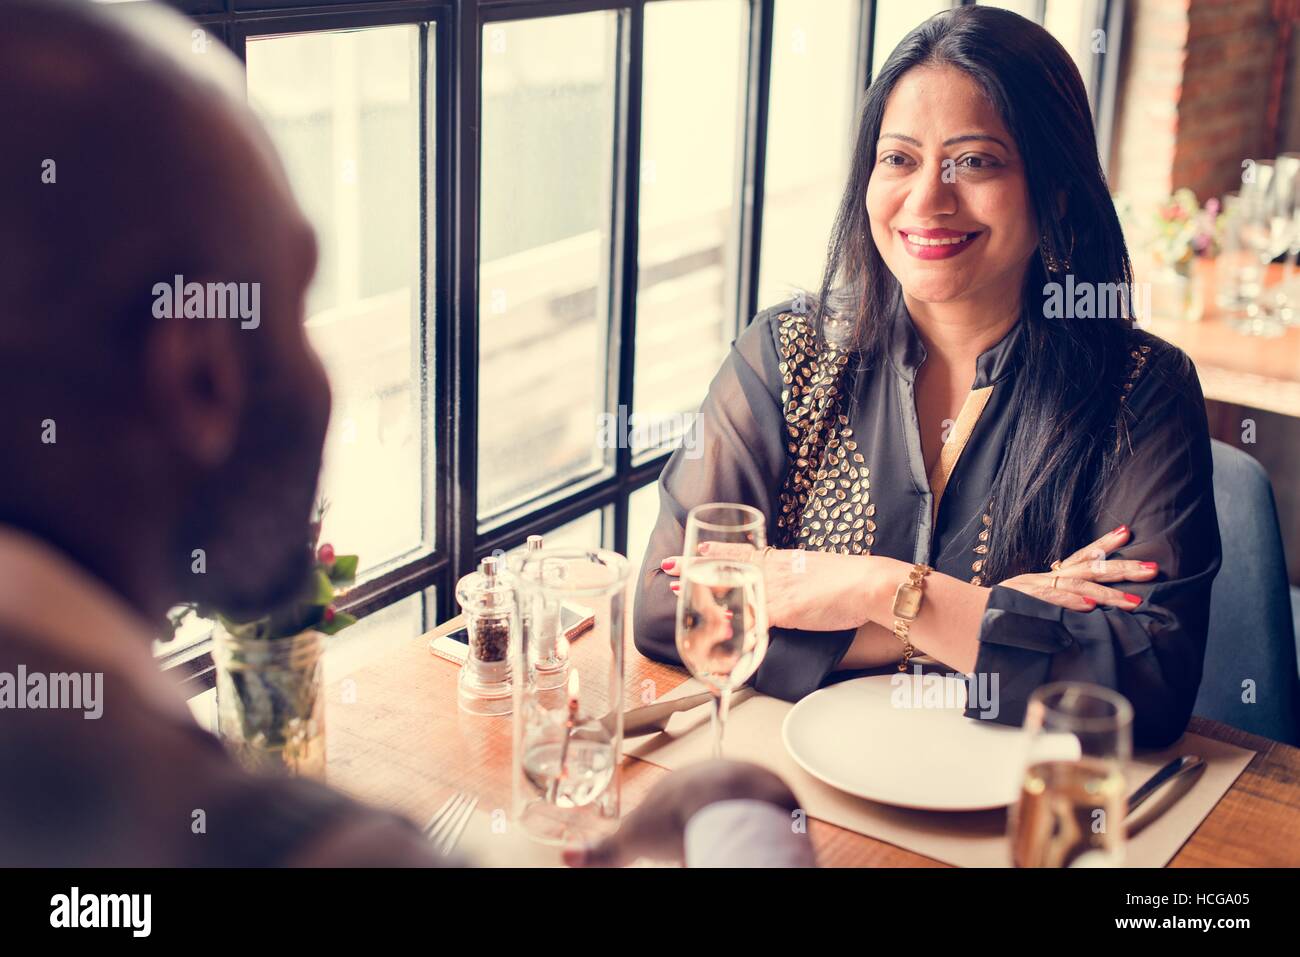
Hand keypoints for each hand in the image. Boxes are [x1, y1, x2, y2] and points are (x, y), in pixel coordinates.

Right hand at [562, 760, 797, 866]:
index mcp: (682, 779)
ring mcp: (749, 780)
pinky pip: (769, 814)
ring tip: (728, 852)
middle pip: (709, 799)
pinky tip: (752, 848)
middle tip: (701, 848)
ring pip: (740, 804)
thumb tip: (566, 857)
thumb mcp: (635, 838)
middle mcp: (716, 772)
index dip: (674, 821)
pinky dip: (760, 830)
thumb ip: (602, 851)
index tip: (675, 842)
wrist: (733, 808)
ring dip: (735, 824)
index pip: (676, 798)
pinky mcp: (778, 796)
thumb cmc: (682, 819)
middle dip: (705, 822)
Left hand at [660, 543, 870, 630]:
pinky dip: (730, 619)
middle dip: (695, 566)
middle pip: (727, 566)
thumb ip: (798, 578)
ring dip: (701, 589)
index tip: (694, 549)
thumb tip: (791, 587)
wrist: (870, 584)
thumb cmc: (851, 581)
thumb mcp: (817, 572)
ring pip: (730, 587)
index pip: (743, 551)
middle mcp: (775, 570)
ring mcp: (776, 589)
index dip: (716, 551)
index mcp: (784, 560)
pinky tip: (712, 621)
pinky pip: (750, 616)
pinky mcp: (783, 609)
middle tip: (667, 565)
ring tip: (674, 589)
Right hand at [998, 524, 1157, 611]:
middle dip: (1123, 568)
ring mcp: (1035, 590)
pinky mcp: (1025, 603)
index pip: (1080, 556)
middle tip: (1153, 568)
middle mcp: (1044, 578)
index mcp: (1048, 577)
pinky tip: (1090, 607)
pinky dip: (1070, 602)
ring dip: (1108, 594)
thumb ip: (1055, 604)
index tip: (1126, 530)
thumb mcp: (1029, 602)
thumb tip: (1085, 608)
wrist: (963, 616)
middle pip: (1089, 568)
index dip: (1104, 543)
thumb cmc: (998, 614)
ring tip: (1135, 601)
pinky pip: (1051, 601)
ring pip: (1077, 586)